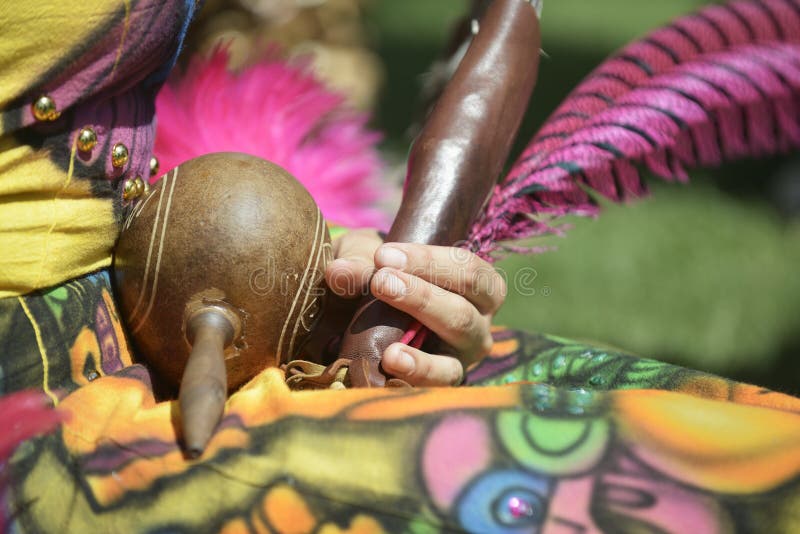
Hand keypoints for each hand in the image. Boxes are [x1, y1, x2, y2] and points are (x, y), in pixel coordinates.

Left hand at [325, 229, 505, 385]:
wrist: (360, 313)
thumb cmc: (381, 275)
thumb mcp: (369, 262)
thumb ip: (359, 265)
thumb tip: (338, 272)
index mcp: (478, 287)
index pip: (468, 270)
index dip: (429, 261)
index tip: (384, 256)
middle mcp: (477, 326)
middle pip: (462, 313)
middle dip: (422, 297)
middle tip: (380, 282)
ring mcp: (460, 360)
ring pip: (452, 359)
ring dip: (419, 356)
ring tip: (390, 346)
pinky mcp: (439, 386)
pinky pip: (435, 387)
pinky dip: (415, 376)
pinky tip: (390, 363)